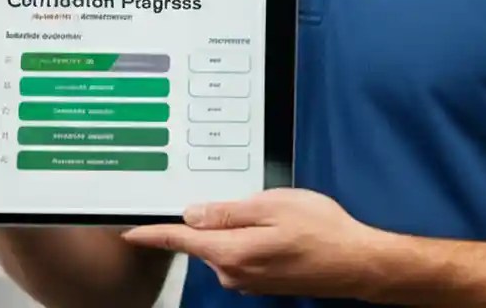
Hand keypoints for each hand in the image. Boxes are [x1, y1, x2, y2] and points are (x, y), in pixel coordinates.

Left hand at [121, 188, 380, 297]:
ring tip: (276, 217)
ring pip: (223, 247)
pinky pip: (240, 255)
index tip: (129, 232)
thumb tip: (191, 214)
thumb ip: (228, 211)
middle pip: (202, 242)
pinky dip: (249, 239)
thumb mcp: (273, 206)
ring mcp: (248, 281)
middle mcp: (233, 273)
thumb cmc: (321, 230)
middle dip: (212, 219)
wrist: (356, 262)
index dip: (152, 234)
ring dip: (236, 228)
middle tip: (250, 201)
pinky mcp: (261, 282)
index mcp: (231, 252)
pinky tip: (278, 231)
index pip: (180, 241)